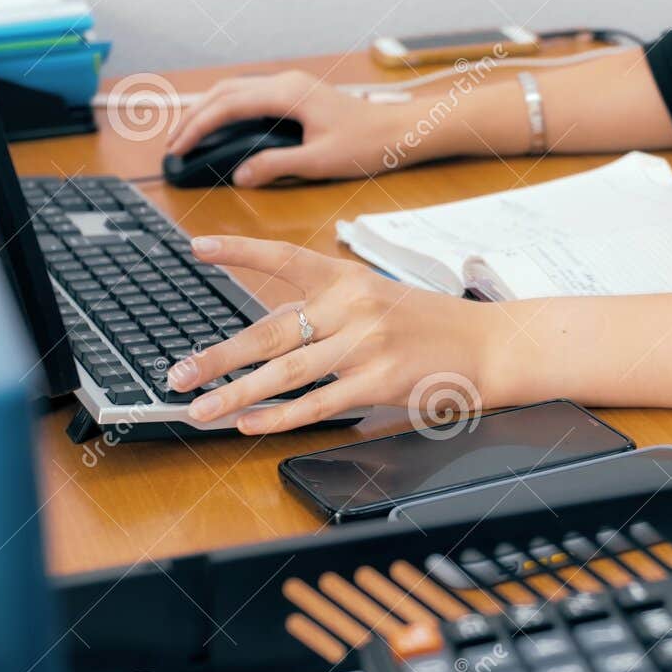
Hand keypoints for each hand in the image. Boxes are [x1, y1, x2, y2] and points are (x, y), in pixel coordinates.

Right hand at [164, 71, 427, 184]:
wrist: (400, 131)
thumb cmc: (368, 143)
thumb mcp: (319, 162)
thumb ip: (276, 166)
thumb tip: (241, 175)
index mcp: (287, 93)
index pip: (227, 106)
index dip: (197, 126)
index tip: (178, 147)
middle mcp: (285, 83)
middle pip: (225, 92)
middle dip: (194, 116)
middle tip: (173, 143)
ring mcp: (291, 86)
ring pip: (236, 91)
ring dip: (209, 110)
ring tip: (189, 135)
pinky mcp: (297, 95)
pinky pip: (252, 96)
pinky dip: (229, 109)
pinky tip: (222, 127)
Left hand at [165, 235, 511, 433]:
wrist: (492, 345)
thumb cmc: (433, 326)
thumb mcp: (379, 299)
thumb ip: (329, 310)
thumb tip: (272, 334)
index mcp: (349, 278)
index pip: (285, 259)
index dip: (239, 251)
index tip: (197, 247)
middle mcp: (353, 305)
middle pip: (271, 330)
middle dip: (218, 356)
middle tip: (179, 373)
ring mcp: (367, 343)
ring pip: (287, 370)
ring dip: (236, 393)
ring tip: (200, 409)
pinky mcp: (381, 380)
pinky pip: (320, 402)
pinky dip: (280, 416)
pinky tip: (251, 424)